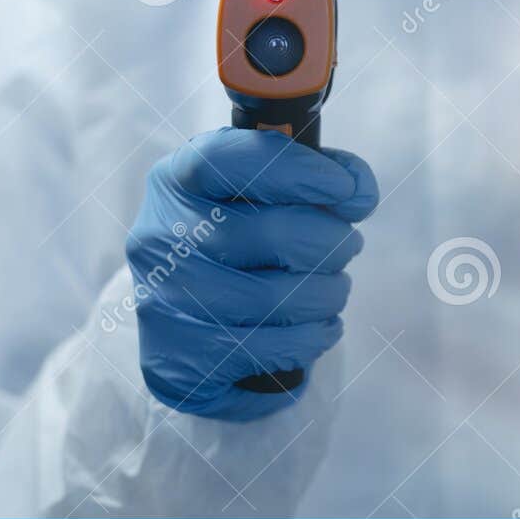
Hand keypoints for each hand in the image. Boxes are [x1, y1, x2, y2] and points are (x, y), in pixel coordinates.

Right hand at [126, 127, 377, 420]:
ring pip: (276, 297)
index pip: (224, 160)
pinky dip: (312, 338)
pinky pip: (269, 348)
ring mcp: (164, 300)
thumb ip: (314, 178)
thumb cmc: (241, 250)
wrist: (189, 334)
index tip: (342, 187)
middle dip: (333, 242)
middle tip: (348, 246)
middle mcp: (161, 236)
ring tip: (333, 288)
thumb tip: (358, 191)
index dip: (294, 170)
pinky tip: (320, 327)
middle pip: (273, 234)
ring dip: (328, 293)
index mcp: (176, 182)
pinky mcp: (179, 357)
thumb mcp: (264, 198)